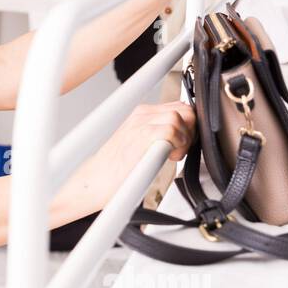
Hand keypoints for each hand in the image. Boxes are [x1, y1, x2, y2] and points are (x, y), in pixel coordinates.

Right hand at [62, 101, 194, 213]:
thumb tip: (183, 134)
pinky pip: (171, 130)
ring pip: (179, 117)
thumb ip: (158, 134)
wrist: (96, 179)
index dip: (189, 126)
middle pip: (183, 109)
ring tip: (173, 154)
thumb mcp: (139, 143)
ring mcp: (141, 124)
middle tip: (181, 148)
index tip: (183, 143)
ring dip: (184, 138)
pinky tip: (169, 156)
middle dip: (190, 130)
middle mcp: (142, 115)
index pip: (179, 107)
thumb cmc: (116, 168)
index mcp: (142, 114)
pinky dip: (177, 143)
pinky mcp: (142, 136)